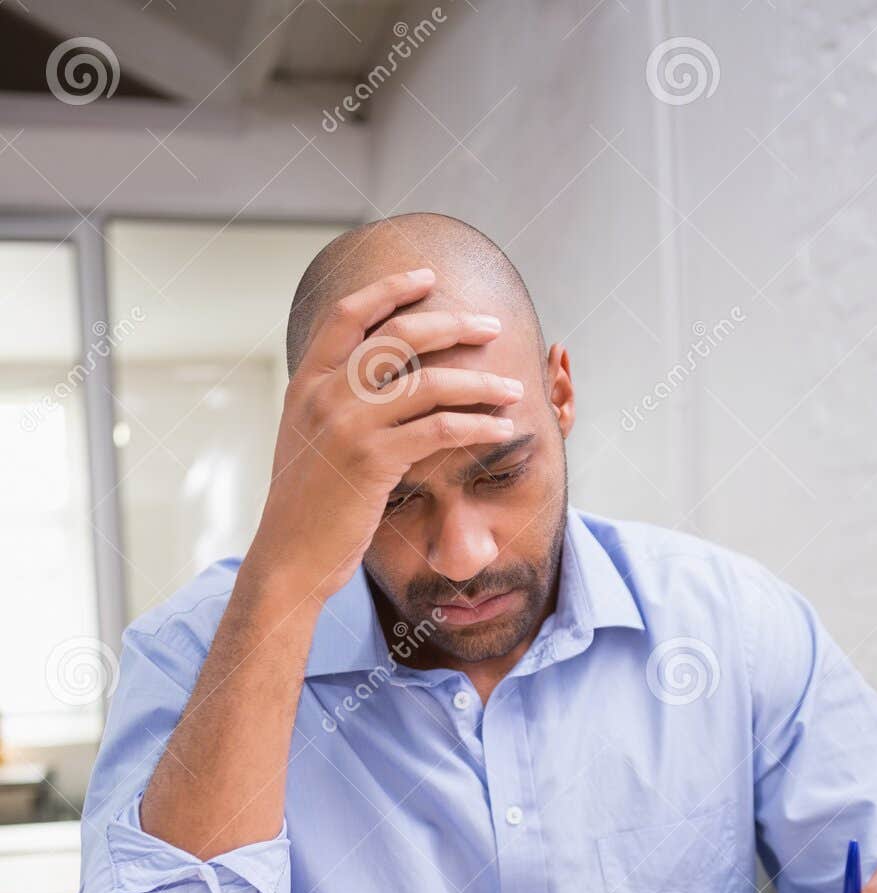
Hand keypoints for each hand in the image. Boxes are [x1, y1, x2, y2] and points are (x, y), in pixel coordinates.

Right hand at [244, 266, 523, 605]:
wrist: (289, 557)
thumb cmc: (307, 507)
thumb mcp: (309, 440)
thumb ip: (335, 404)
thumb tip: (377, 380)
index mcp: (306, 383)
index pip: (348, 314)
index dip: (389, 289)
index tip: (427, 277)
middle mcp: (324, 394)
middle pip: (399, 336)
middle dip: (453, 323)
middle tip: (492, 326)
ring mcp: (347, 425)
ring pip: (430, 382)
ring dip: (481, 382)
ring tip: (513, 389)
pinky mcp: (373, 461)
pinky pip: (439, 430)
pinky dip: (478, 425)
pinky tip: (502, 428)